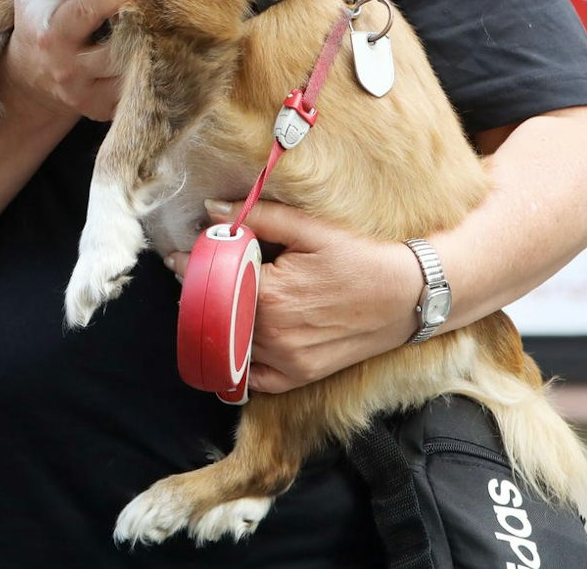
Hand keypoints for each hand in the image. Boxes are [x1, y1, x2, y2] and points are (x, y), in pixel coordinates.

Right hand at [0, 0, 159, 122]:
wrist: (29, 78)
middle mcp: (67, 68)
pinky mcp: (102, 111)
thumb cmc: (37, 22)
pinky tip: (165, 50)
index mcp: (50, 34)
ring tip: (177, 22)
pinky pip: (137, 92)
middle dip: (146, 23)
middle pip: (118, 47)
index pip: (87, 11)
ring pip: (132, 71)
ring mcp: (86, 94)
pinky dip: (153, 71)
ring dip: (156, 47)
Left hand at [167, 199, 422, 392]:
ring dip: (220, 323)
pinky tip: (238, 338)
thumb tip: (213, 209)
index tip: (180, 257)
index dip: (194, 266)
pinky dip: (240, 360)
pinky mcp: (299, 376)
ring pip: (232, 343)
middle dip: (204, 293)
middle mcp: (274, 334)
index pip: (214, 281)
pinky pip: (253, 377)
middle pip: (218, 313)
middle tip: (198, 275)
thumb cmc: (359, 258)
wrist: (406, 297)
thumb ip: (258, 217)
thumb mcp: (309, 228)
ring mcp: (286, 360)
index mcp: (271, 295)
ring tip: (217, 302)